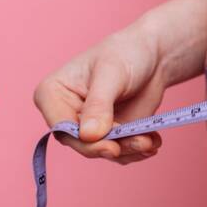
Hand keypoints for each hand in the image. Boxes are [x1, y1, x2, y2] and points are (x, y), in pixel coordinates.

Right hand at [32, 24, 166, 164]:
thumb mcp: (111, 74)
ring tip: (150, 140)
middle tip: (139, 144)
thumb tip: (88, 135)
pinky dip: (137, 150)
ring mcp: (88, 128)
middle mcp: (66, 114)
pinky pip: (119, 154)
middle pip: (80, 144)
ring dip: (129, 149)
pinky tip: (152, 141)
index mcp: (53, 93)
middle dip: (110, 147)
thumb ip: (98, 105)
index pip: (59, 125)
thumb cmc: (125, 53)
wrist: (153, 57)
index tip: (109, 144)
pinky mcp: (109, 137)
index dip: (81, 139)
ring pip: (102, 151)